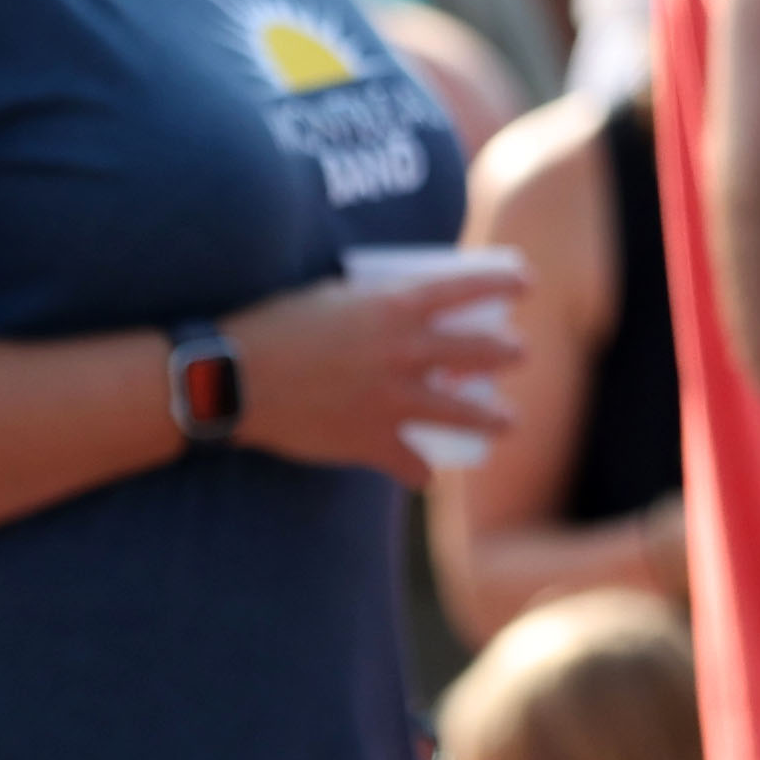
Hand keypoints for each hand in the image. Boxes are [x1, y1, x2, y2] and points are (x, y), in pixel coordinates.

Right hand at [222, 272, 518, 487]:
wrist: (234, 377)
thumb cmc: (278, 325)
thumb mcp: (335, 294)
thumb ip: (377, 301)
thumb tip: (407, 305)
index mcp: (398, 306)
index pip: (471, 287)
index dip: (505, 283)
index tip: (526, 284)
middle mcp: (407, 350)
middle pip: (483, 351)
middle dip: (509, 353)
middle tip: (518, 354)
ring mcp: (393, 398)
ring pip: (466, 413)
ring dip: (494, 418)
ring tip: (508, 421)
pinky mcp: (371, 439)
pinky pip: (411, 463)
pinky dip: (418, 471)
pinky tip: (423, 475)